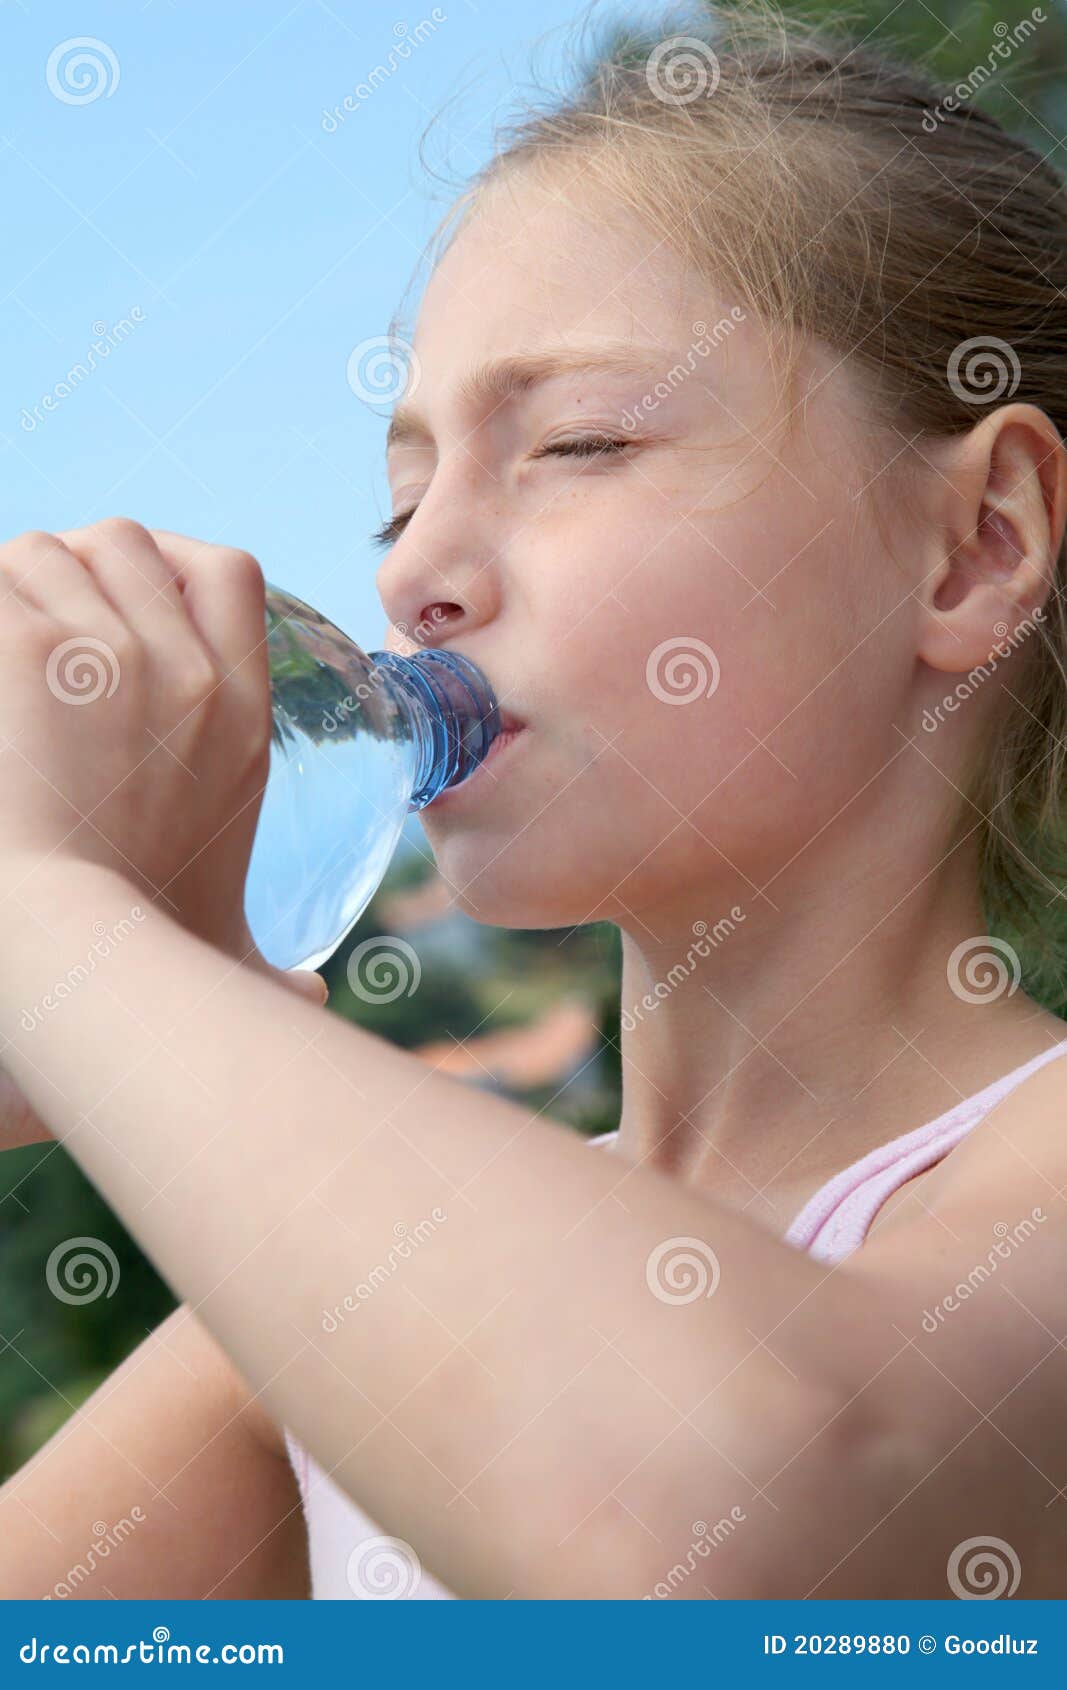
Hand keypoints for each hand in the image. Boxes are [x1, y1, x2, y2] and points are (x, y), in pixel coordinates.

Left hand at [0, 516, 315, 1150]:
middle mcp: (189, 671)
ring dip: (12, 586)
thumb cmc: (147, 967)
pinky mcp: (28, 650)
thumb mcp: (234, 940)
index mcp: (243, 716)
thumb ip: (277, 968)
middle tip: (35, 629)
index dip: (174, 562)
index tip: (134, 597)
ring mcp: (111, 653)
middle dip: (76, 566)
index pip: (229, 570)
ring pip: (44, 549)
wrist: (74, 959)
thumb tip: (311, 1002)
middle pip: (125, 541)